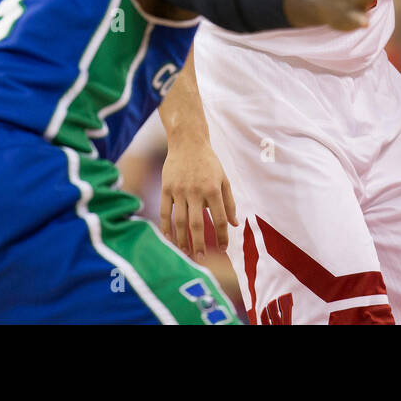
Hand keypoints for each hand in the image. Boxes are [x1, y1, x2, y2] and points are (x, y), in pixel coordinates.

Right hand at [159, 134, 237, 258]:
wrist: (187, 142)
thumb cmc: (209, 162)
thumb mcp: (224, 179)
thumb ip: (229, 202)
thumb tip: (235, 224)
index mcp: (213, 189)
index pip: (219, 219)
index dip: (222, 236)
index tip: (223, 248)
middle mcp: (196, 191)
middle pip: (197, 224)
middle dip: (199, 244)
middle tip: (201, 258)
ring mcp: (179, 190)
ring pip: (180, 221)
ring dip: (182, 239)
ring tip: (185, 252)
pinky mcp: (166, 188)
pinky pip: (165, 211)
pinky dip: (166, 226)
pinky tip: (169, 238)